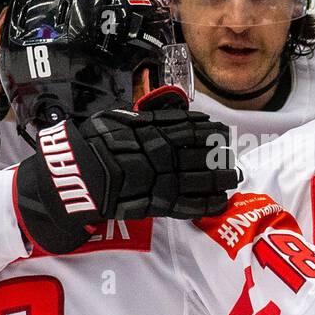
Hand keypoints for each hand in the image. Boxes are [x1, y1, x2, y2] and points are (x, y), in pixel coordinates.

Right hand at [14, 109, 238, 252]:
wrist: (81, 175)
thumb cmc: (95, 144)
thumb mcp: (119, 119)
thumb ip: (147, 118)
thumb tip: (170, 109)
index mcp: (155, 132)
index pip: (191, 129)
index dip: (208, 131)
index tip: (220, 131)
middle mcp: (165, 154)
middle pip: (201, 154)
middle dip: (219, 156)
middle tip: (232, 157)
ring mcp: (164, 179)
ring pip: (201, 179)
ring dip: (220, 179)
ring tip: (233, 178)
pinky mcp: (158, 203)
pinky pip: (188, 205)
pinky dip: (206, 204)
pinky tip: (219, 202)